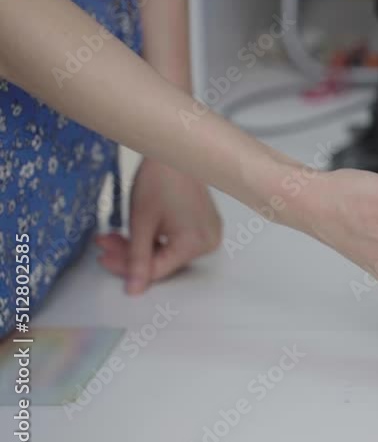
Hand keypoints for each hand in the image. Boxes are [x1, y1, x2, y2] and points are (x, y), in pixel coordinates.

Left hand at [95, 159, 221, 294]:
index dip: (126, 266)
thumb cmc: (160, 179)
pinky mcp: (205, 225)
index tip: (104, 258)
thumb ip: (137, 259)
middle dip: (130, 252)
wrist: (176, 152)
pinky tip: (137, 230)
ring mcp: (209, 233)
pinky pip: (177, 241)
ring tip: (116, 233)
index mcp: (196, 243)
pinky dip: (156, 237)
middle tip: (106, 242)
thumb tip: (134, 289)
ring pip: (167, 250)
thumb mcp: (141, 222)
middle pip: (162, 259)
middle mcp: (209, 242)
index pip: (157, 268)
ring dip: (140, 245)